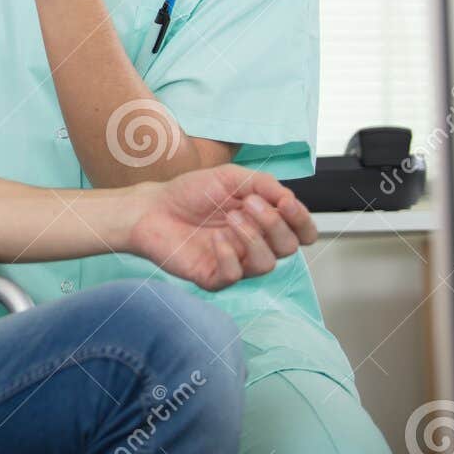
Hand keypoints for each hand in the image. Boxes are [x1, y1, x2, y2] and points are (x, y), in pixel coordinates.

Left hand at [127, 164, 317, 291]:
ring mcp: (236, 262)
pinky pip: (235, 275)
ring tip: (230, 217)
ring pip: (267, 264)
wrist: (152, 207)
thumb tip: (291, 199)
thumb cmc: (190, 192)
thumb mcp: (230, 177)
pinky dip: (229, 255)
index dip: (302, 220)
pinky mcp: (214, 277)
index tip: (285, 203)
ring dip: (252, 237)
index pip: (302, 232)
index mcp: (264, 222)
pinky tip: (215, 238)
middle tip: (248, 203)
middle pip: (289, 247)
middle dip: (274, 223)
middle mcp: (255, 244)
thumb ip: (264, 184)